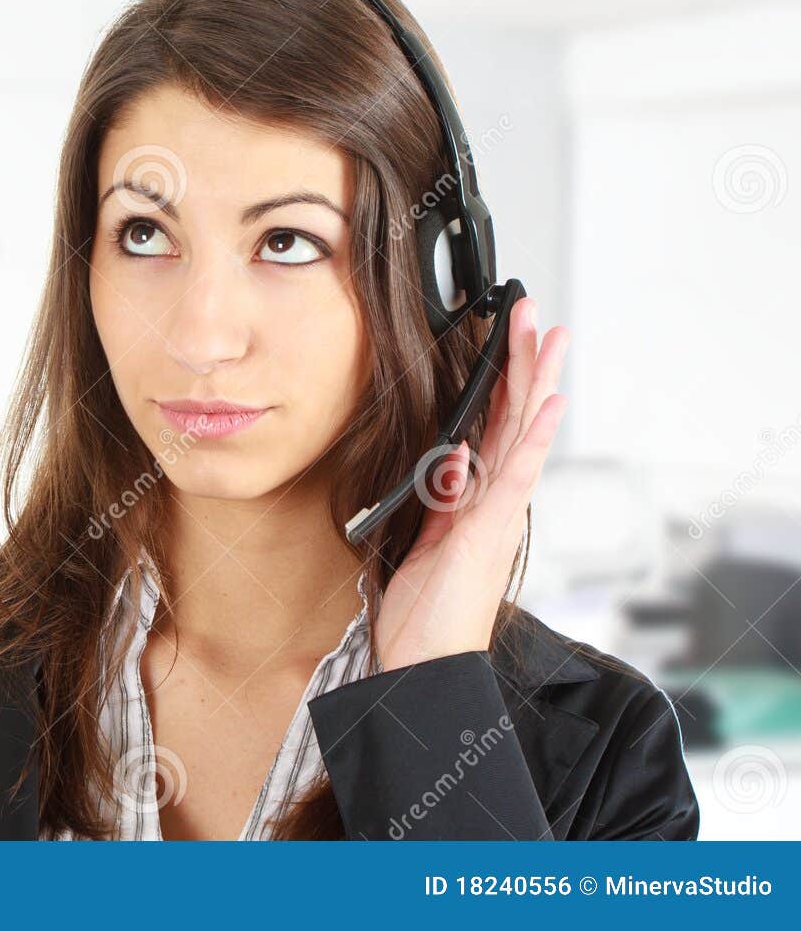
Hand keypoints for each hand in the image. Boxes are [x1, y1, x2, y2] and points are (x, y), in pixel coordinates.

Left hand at [372, 297, 570, 671]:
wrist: (427, 663)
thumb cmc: (426, 611)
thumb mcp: (425, 538)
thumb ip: (441, 497)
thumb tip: (450, 454)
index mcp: (475, 498)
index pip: (494, 425)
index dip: (503, 380)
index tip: (509, 337)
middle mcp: (493, 501)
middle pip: (515, 417)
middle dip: (525, 363)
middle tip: (535, 313)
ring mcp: (496, 514)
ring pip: (521, 435)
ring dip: (535, 383)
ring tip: (550, 338)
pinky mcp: (489, 531)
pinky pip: (514, 479)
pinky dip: (533, 441)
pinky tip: (547, 408)